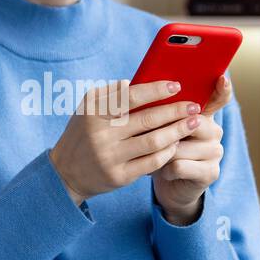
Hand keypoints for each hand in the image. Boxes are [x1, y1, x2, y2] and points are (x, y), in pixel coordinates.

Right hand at [49, 79, 201, 206]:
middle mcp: (102, 135)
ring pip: (153, 142)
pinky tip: (176, 143)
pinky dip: (167, 152)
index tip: (177, 86)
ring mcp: (111, 157)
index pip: (131, 97)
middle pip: (148, 120)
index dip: (157, 90)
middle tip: (194, 106)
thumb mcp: (86, 109)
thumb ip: (109, 93)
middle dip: (175, 111)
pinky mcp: (119, 177)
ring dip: (177, 131)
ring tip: (193, 123)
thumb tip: (133, 82)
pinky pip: (151, 163)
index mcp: (94, 113)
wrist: (65, 173)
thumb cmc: (82, 133)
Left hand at [151, 73, 230, 224]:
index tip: (221, 78)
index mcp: (203, 115)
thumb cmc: (161, 150)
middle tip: (145, 136)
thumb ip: (160, 110)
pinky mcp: (211, 172)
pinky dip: (164, 170)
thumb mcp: (159, 129)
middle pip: (191, 122)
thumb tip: (144, 92)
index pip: (219, 97)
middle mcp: (214, 131)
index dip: (222, 88)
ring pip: (181, 146)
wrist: (170, 185)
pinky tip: (161, 172)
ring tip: (151, 157)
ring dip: (160, 153)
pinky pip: (179, 165)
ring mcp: (215, 152)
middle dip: (165, 130)